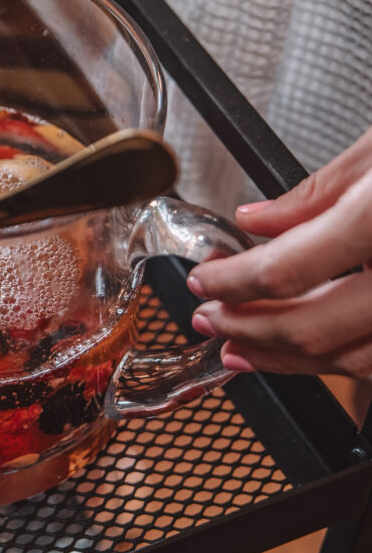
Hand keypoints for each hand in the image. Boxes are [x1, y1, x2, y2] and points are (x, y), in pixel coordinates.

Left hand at [189, 127, 371, 376]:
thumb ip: (317, 192)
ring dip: (289, 360)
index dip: (231, 284)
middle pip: (314, 329)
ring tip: (243, 349)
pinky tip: (308, 351)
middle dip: (248, 331)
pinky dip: (337, 358)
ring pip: (352, 360)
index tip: (201, 281)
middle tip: (209, 321)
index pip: (285, 270)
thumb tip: (255, 222)